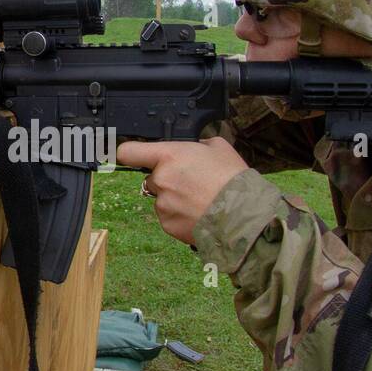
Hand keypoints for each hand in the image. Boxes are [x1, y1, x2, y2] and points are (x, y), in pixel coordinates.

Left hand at [117, 137, 247, 245]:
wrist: (242, 215)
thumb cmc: (233, 179)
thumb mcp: (217, 147)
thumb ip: (195, 146)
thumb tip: (192, 150)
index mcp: (169, 156)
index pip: (129, 151)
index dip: (128, 152)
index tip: (131, 155)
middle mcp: (160, 180)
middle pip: (153, 178)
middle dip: (168, 180)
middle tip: (192, 183)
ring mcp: (162, 204)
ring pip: (162, 199)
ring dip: (175, 199)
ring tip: (201, 200)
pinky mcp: (168, 225)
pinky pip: (169, 217)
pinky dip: (181, 216)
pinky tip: (199, 213)